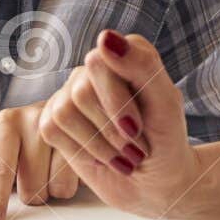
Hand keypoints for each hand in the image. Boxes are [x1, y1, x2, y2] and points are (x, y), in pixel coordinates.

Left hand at [0, 102, 82, 219]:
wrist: (72, 109)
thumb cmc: (29, 141)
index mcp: (6, 123)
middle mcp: (34, 118)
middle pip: (30, 189)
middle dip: (33, 190)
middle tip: (36, 171)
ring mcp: (65, 125)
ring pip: (55, 189)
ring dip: (54, 187)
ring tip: (56, 166)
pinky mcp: (90, 133)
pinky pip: (77, 181)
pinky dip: (74, 181)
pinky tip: (73, 163)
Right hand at [36, 30, 203, 219]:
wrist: (158, 182)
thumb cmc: (167, 139)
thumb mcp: (166, 104)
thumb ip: (142, 65)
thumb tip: (105, 38)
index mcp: (126, 52)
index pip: (101, 62)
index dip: (118, 102)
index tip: (139, 128)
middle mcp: (95, 68)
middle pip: (82, 92)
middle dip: (111, 130)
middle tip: (135, 146)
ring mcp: (72, 93)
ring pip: (65, 112)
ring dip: (99, 145)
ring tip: (122, 153)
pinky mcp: (56, 120)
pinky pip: (52, 129)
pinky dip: (82, 152)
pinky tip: (103, 157)